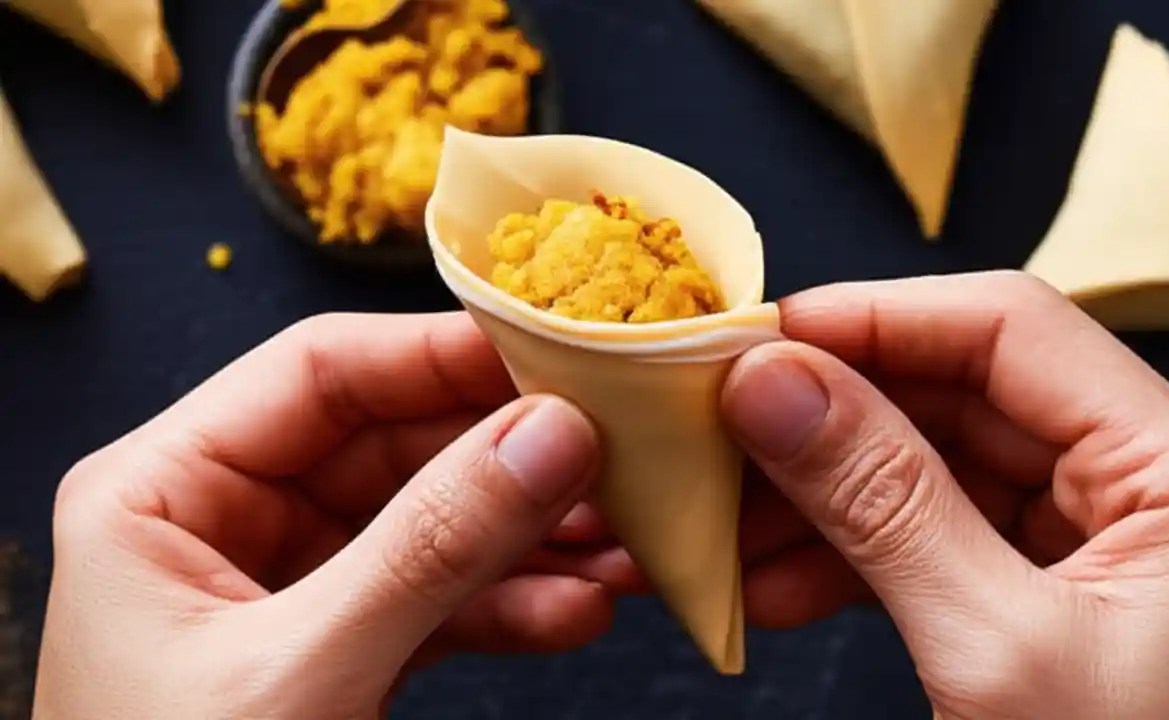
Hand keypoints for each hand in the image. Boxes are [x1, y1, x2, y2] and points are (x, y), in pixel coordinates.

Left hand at [34, 312, 640, 718]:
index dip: (440, 354)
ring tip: (621, 541)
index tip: (554, 353)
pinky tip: (577, 609)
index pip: (318, 372)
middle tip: (611, 450)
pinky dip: (510, 606)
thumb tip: (548, 434)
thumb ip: (430, 548)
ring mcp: (286, 586)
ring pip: (432, 523)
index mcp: (162, 490)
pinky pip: (438, 600)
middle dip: (508, 457)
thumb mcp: (303, 672)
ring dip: (531, 536)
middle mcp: (224, 522)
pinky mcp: (338, 647)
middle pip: (393, 444)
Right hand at [724, 272, 1168, 717]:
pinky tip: (780, 586)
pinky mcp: (1079, 592)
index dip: (870, 320)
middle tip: (718, 436)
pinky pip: (954, 539)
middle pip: (969, 395)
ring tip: (727, 532)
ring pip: (947, 469)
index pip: (1011, 329)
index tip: (756, 341)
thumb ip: (882, 502)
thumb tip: (774, 384)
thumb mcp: (995, 656)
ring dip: (829, 498)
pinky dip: (864, 558)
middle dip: (830, 419)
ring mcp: (1124, 539)